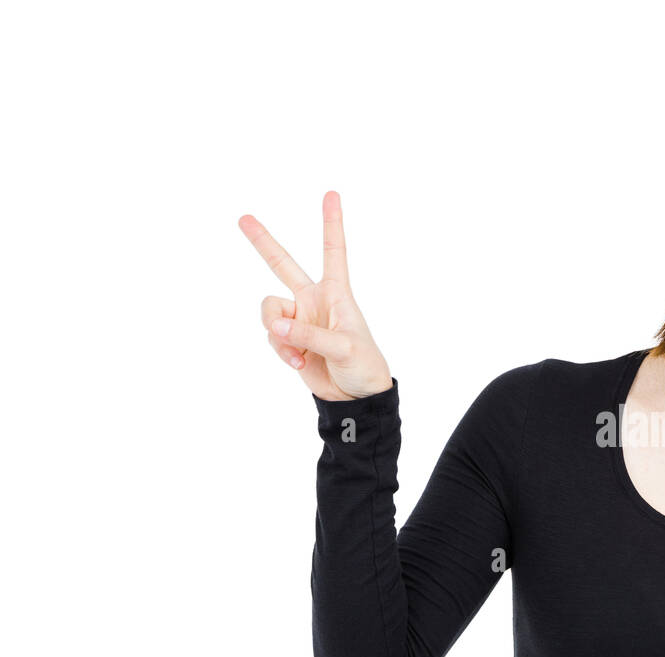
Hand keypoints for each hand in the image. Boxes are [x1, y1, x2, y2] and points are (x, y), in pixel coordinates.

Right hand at [239, 191, 392, 400]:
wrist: (355, 397)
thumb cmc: (363, 366)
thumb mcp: (343, 348)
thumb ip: (307, 335)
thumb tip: (274, 325)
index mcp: (336, 293)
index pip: (333, 251)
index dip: (331, 223)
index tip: (331, 194)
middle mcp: (314, 300)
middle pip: (283, 265)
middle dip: (263, 242)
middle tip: (243, 217)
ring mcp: (299, 320)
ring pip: (269, 311)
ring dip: (277, 332)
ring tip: (298, 353)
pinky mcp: (289, 340)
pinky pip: (272, 337)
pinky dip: (281, 350)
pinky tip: (299, 363)